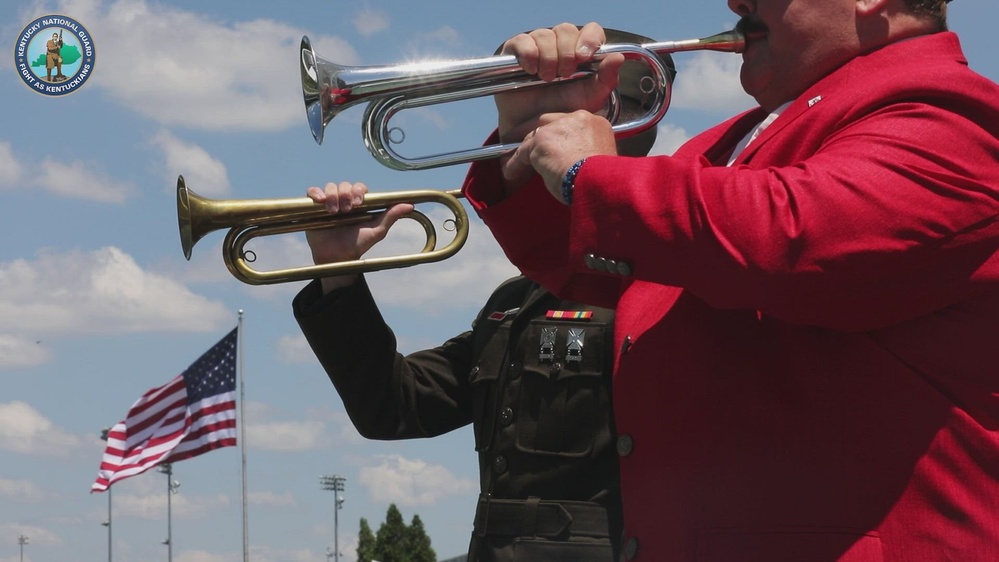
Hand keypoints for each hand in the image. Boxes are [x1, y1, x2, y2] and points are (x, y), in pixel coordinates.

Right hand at [305, 181, 413, 292]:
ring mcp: (329, 202)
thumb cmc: (358, 244)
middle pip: (345, 185)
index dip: (359, 191)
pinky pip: (312, 191)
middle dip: (346, 194)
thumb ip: (391, 217)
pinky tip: (320, 201)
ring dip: (333, 195)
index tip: (359, 203)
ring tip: (334, 211)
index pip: (359, 188)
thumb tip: (410, 205)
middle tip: (346, 209)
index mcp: (359, 203)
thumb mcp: (376, 231)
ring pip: (330, 187)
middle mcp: (344, 200)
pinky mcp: (313, 207)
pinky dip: (316, 192)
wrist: (338, 257)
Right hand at [495, 22, 623, 189]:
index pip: (590, 30)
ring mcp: (537, 46)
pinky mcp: (516, 51)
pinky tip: (531, 70)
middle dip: (567, 52)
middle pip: (566, 30)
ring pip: (545, 35)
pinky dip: (529, 54)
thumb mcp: (590, 99)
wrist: (534, 129)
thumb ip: (606, 79)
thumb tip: (618, 57)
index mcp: (580, 51)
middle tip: (564, 75)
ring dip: (548, 57)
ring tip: (546, 78)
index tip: (584, 57)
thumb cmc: (562, 113)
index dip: (589, 39)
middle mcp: (560, 45)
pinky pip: (523, 41)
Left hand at [508, 110, 617, 201]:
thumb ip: (583, 153)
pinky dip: (516, 163)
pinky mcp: (541, 141)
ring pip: (534, 137)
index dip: (560, 135)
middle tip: (530, 148)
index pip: (570, 124)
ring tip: (516, 163)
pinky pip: (523, 152)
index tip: (556, 146)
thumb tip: (569, 163)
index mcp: (594, 123)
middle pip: (549, 122)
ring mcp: (557, 128)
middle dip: (538, 135)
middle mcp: (576, 119)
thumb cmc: (602, 179)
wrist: (598, 181)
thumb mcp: (599, 160)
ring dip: (525, 151)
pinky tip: (510, 173)